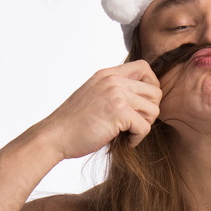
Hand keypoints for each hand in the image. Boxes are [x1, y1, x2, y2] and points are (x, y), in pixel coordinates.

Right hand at [45, 59, 162, 159]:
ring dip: (143, 126)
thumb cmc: (74, 123)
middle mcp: (114, 80)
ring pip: (153, 110)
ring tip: (127, 133)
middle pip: (155, 92)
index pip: (145, 68)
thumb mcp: (94, 95)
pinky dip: (137, 139)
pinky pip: (145, 127)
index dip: (152, 86)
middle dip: (149, 112)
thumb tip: (141, 98)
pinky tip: (124, 142)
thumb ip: (114, 90)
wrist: (55, 135)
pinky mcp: (118, 112)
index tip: (142, 104)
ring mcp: (116, 95)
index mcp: (108, 74)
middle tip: (134, 124)